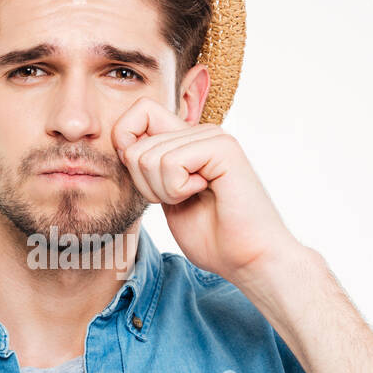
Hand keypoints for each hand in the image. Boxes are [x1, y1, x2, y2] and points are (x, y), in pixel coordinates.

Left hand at [111, 97, 299, 286]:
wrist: (249, 259)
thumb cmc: (212, 237)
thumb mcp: (166, 197)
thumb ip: (149, 169)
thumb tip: (123, 146)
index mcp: (186, 140)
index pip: (138, 113)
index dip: (126, 145)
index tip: (146, 181)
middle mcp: (199, 132)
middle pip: (134, 146)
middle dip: (146, 186)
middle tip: (181, 199)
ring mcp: (212, 136)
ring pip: (148, 157)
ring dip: (164, 191)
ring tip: (195, 198)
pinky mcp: (223, 147)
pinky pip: (171, 163)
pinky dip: (178, 190)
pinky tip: (205, 194)